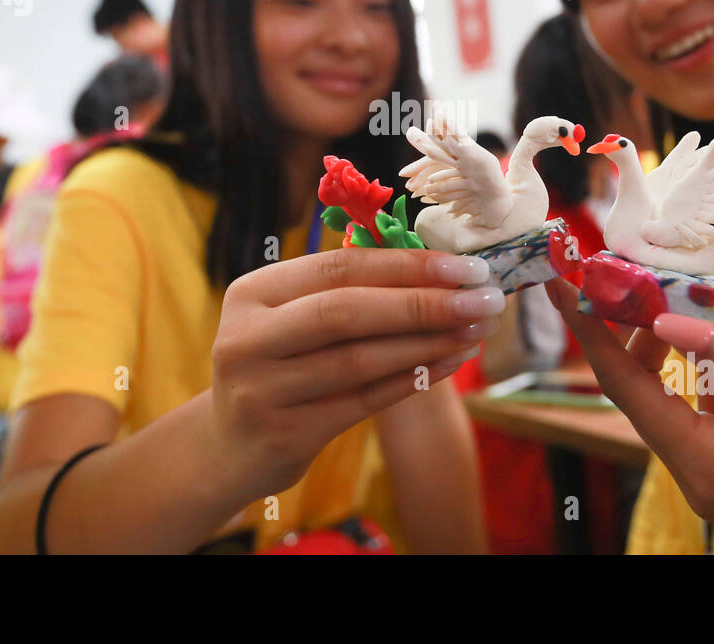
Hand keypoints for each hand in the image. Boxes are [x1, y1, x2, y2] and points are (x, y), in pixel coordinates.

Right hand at [208, 247, 502, 500]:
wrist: (230, 447)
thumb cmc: (278, 368)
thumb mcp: (290, 320)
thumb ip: (345, 293)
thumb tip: (439, 268)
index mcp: (252, 293)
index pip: (339, 267)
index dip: (406, 265)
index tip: (466, 266)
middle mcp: (248, 338)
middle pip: (346, 311)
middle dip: (424, 303)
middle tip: (483, 299)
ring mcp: (262, 389)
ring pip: (359, 359)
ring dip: (427, 341)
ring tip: (475, 329)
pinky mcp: (285, 433)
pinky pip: (363, 400)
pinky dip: (412, 378)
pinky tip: (449, 362)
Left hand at [547, 279, 713, 552]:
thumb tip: (672, 320)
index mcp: (711, 468)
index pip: (628, 388)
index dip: (591, 329)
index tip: (560, 278)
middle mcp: (706, 469)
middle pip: (645, 380)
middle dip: (634, 316)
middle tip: (630, 256)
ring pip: (681, 380)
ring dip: (681, 329)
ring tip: (682, 279)